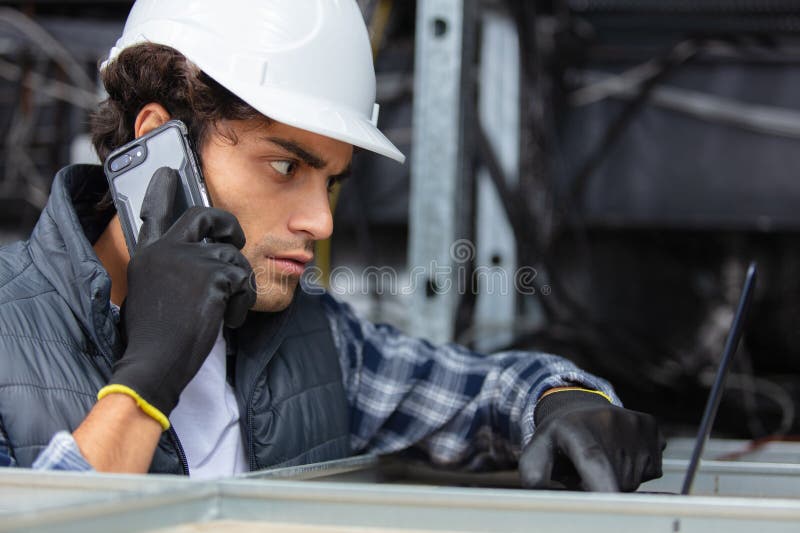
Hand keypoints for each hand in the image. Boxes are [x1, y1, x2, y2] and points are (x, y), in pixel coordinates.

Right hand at [101, 167, 255, 428]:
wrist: (156, 362)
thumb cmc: (157, 338)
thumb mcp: (152, 293)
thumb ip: (169, 269)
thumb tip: (200, 261)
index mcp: (148, 254)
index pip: (156, 213)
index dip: (163, 191)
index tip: (167, 173)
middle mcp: (166, 249)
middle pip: (206, 216)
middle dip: (228, 225)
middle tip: (236, 240)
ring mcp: (189, 259)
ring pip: (234, 257)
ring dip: (237, 284)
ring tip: (223, 309)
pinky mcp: (211, 274)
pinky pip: (243, 280)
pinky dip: (242, 301)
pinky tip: (227, 318)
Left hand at [519, 389, 664, 491]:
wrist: (577, 406)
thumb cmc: (557, 439)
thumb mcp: (537, 453)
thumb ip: (536, 475)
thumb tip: (541, 495)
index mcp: (572, 427)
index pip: (591, 458)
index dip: (602, 483)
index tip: (610, 498)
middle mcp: (605, 418)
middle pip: (615, 481)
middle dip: (602, 487)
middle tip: (586, 469)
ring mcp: (631, 421)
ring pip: (634, 479)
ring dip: (619, 479)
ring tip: (601, 458)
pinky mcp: (650, 424)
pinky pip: (652, 469)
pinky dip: (638, 469)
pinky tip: (620, 451)